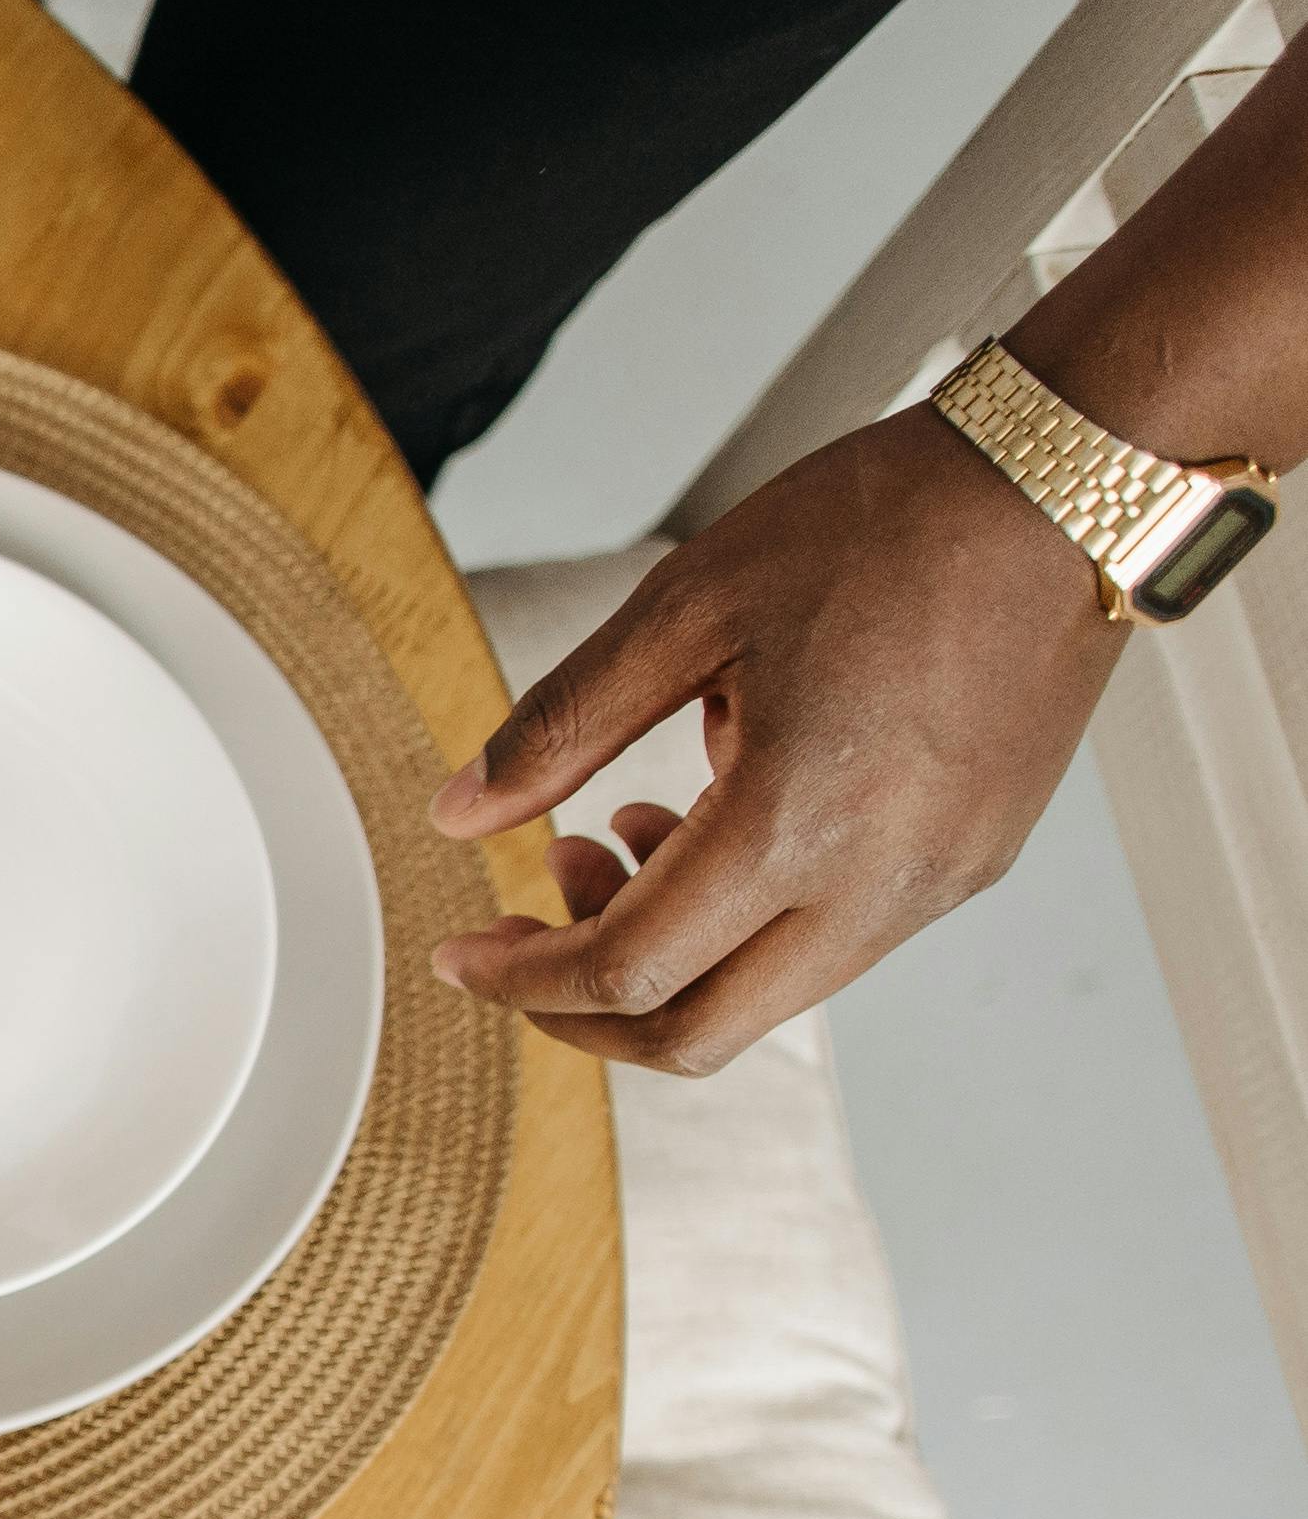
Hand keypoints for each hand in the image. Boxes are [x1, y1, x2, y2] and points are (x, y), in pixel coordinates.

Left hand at [428, 409, 1115, 1073]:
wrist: (1063, 485)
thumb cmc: (882, 526)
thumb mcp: (684, 608)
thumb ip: (558, 727)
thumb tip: (456, 816)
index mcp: (798, 826)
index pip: (626, 976)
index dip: (522, 980)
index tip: (461, 953)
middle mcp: (881, 884)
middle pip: (699, 1033)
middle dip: (585, 1008)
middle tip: (525, 918)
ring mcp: (939, 881)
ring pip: (770, 993)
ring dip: (669, 949)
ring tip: (609, 830)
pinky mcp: (974, 859)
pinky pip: (836, 938)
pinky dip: (748, 914)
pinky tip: (709, 813)